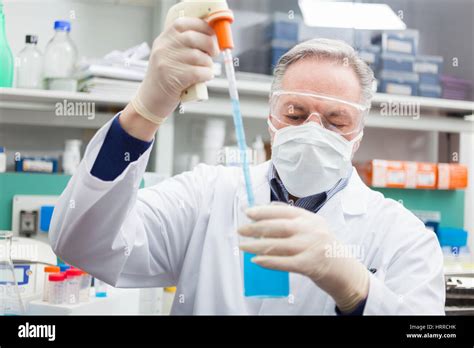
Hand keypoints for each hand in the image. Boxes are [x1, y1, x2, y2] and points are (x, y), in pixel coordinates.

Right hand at [132, 17, 218, 123]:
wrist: (150, 101)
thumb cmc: (166, 78)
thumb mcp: (169, 56)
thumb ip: (184, 45)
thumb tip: (211, 37)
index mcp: (164, 39)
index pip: (184, 23)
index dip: (203, 27)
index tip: (211, 34)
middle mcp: (163, 48)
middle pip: (194, 38)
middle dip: (210, 45)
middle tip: (214, 53)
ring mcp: (167, 63)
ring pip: (199, 56)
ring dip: (208, 64)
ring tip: (206, 69)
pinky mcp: (173, 78)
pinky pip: (199, 72)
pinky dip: (206, 75)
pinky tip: (205, 77)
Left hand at [238, 205, 368, 312]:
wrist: (345, 270)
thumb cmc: (324, 247)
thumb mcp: (314, 227)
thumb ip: (293, 218)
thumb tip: (266, 210)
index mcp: (310, 218)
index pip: (283, 211)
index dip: (263, 211)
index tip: (248, 212)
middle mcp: (311, 230)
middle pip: (278, 226)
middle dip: (256, 227)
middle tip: (241, 229)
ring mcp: (311, 247)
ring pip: (278, 244)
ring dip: (257, 245)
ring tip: (243, 246)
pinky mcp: (309, 265)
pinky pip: (284, 262)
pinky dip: (268, 261)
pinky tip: (256, 260)